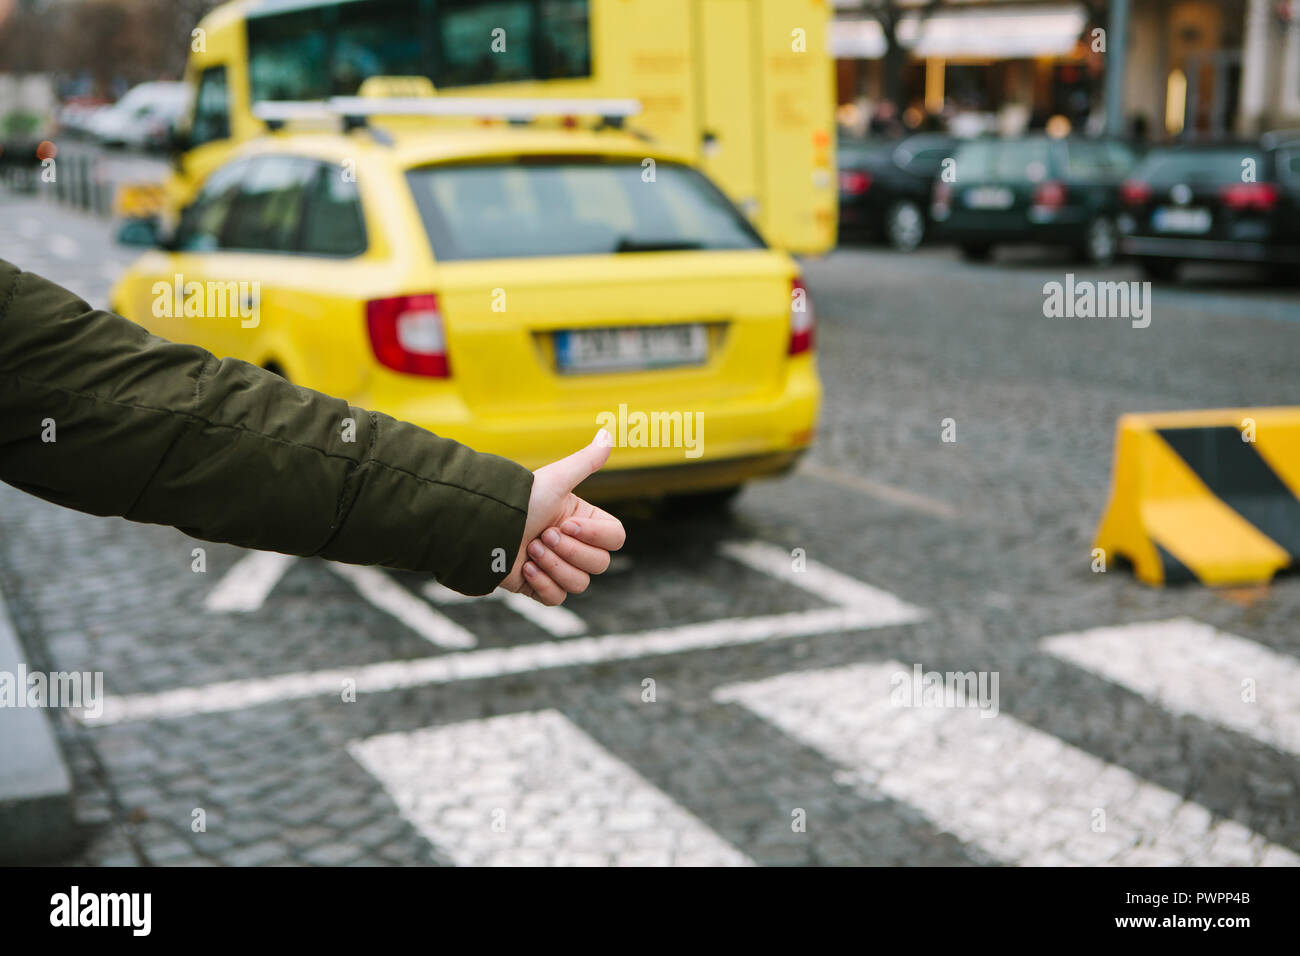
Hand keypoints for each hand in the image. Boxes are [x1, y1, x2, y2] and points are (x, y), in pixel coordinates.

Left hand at [501, 429, 625, 604]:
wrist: (483, 526)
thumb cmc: (520, 500)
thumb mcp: (557, 479)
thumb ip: (586, 461)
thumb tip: (608, 434)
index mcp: (583, 520)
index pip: (615, 538)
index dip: (594, 535)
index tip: (566, 522)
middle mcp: (573, 544)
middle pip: (599, 564)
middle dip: (569, 550)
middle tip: (543, 535)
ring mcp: (557, 568)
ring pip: (581, 583)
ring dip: (554, 566)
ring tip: (530, 549)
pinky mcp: (538, 587)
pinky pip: (558, 598)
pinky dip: (543, 584)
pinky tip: (525, 567)